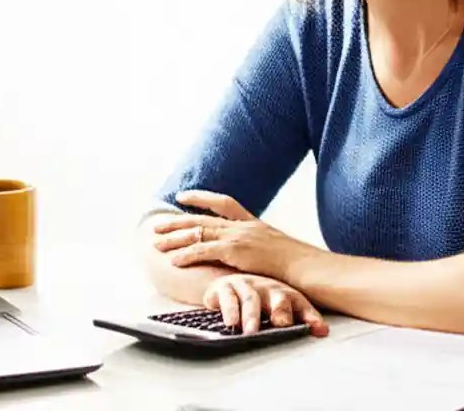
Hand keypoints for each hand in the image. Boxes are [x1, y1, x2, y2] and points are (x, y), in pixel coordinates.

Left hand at [153, 190, 321, 280]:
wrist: (307, 267)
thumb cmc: (297, 265)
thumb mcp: (277, 249)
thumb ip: (261, 248)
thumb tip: (254, 256)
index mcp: (253, 223)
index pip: (224, 202)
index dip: (202, 198)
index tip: (183, 196)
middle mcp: (243, 226)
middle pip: (203, 219)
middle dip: (178, 221)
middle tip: (157, 225)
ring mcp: (239, 237)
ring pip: (199, 234)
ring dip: (175, 239)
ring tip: (155, 243)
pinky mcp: (235, 252)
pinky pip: (204, 251)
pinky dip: (186, 255)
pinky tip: (172, 260)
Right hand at [203, 273, 328, 336]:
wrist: (226, 283)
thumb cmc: (258, 299)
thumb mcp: (277, 309)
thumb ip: (299, 319)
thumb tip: (323, 331)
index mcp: (283, 292)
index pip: (300, 303)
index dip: (309, 315)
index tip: (319, 329)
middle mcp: (266, 287)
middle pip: (278, 296)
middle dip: (281, 309)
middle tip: (283, 324)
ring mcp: (246, 285)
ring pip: (251, 299)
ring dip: (251, 316)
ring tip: (251, 332)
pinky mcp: (224, 288)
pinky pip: (227, 298)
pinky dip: (229, 311)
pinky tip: (231, 323)